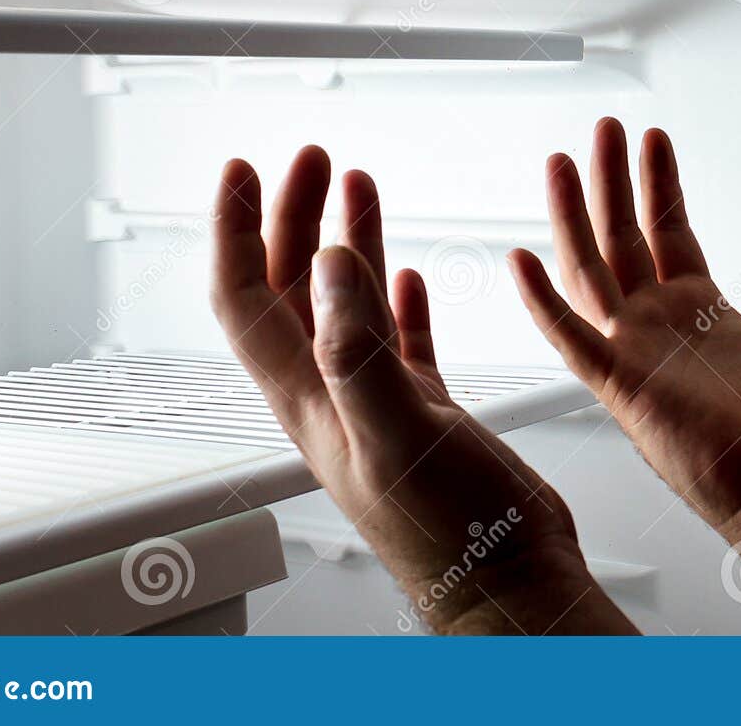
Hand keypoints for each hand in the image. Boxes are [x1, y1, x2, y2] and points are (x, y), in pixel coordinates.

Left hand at [209, 146, 635, 634]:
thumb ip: (358, 348)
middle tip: (311, 161)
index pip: (245, 298)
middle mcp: (333, 395)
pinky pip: (400, 341)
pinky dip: (397, 299)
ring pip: (346, 305)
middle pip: (291, 287)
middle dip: (293, 216)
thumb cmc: (449, 532)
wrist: (506, 580)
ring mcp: (378, 403)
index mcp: (308, 397)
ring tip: (357, 187)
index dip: (234, 230)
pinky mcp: (426, 415)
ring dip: (346, 241)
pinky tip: (410, 277)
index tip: (240, 171)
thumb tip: (332, 262)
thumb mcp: (395, 431)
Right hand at [507, 119, 740, 555]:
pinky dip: (542, 299)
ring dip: (574, 215)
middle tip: (602, 131)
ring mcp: (634, 350)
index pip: (668, 231)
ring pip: (589, 269)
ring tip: (563, 164)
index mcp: (699, 312)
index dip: (659, 184)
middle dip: (611, 181)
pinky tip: (522, 259)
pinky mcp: (619, 382)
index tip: (652, 139)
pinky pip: (569, 335)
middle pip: (621, 237)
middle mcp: (658, 326)